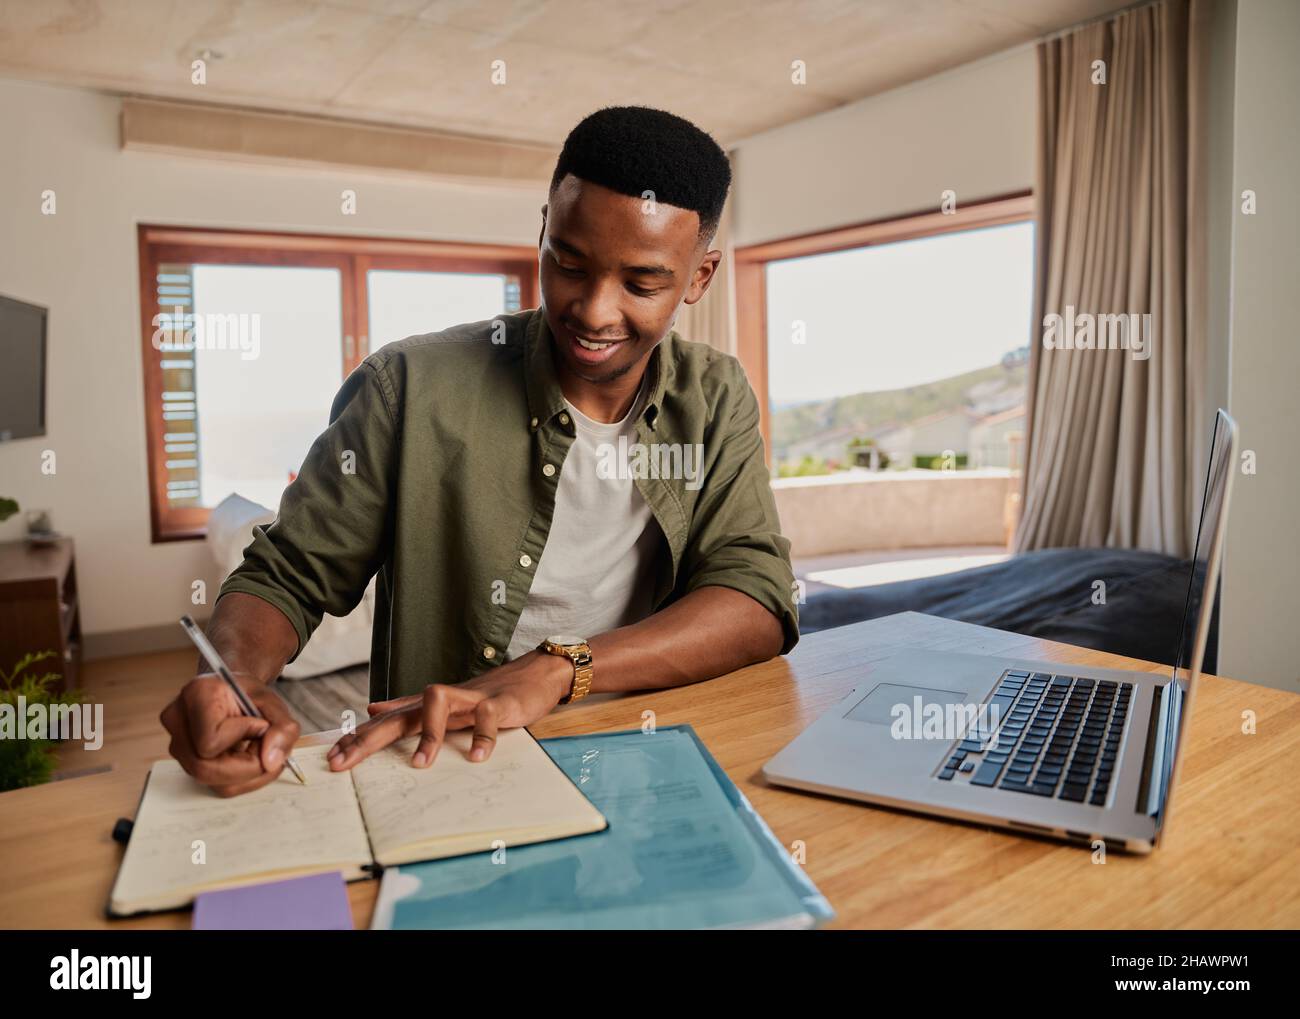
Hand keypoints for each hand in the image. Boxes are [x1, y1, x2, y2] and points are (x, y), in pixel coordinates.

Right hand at [160, 672, 300, 797]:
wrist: (234, 692)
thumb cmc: (249, 694)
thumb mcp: (274, 703)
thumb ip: (282, 728)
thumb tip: (271, 762)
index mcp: (197, 695)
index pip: (210, 740)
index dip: (242, 736)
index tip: (259, 723)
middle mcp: (178, 721)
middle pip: (205, 769)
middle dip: (247, 766)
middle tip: (267, 746)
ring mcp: (178, 745)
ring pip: (213, 783)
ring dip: (248, 774)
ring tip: (260, 750)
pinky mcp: (186, 763)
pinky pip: (217, 786)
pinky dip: (242, 778)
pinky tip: (250, 758)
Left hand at [326, 650, 572, 771]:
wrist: (535, 672)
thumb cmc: (489, 694)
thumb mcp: (446, 705)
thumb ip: (409, 708)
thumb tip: (370, 709)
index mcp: (430, 706)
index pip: (386, 721)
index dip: (358, 738)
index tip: (331, 758)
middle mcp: (444, 700)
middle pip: (400, 715)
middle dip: (369, 738)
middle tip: (343, 763)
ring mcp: (470, 698)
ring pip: (437, 703)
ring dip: (428, 734)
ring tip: (421, 766)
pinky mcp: (499, 702)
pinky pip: (486, 716)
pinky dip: (482, 736)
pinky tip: (476, 758)